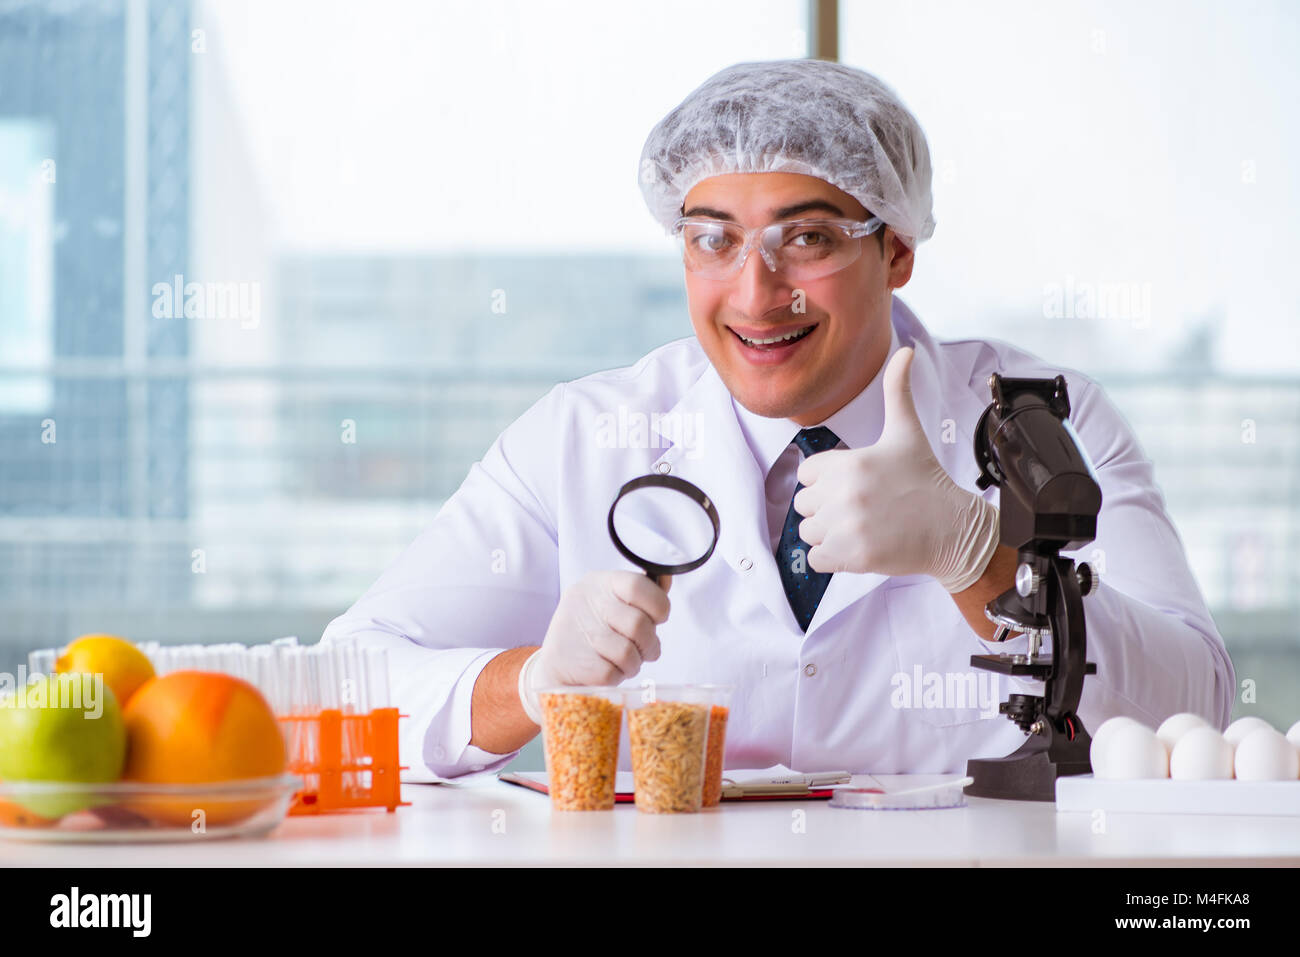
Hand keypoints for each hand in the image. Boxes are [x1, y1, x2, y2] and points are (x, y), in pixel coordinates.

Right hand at [518, 570, 671, 722]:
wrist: (557, 661)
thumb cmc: (594, 628)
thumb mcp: (613, 601)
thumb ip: (643, 593)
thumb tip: (666, 579)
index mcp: (600, 583)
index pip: (638, 586)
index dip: (658, 606)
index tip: (658, 618)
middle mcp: (587, 603)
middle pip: (639, 625)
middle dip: (650, 643)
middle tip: (645, 649)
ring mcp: (579, 632)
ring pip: (628, 654)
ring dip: (634, 663)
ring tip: (626, 661)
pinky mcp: (576, 662)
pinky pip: (613, 674)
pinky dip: (618, 676)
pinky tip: (608, 669)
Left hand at [792, 346, 999, 592]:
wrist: (953, 529)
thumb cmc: (926, 480)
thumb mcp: (907, 432)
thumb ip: (897, 390)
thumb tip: (906, 350)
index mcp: (849, 463)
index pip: (806, 474)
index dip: (826, 480)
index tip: (853, 484)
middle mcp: (844, 494)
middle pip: (804, 505)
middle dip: (826, 508)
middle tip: (860, 507)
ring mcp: (847, 528)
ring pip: (808, 533)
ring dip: (828, 534)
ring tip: (861, 526)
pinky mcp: (852, 557)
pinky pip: (815, 560)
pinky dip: (831, 558)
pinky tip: (857, 546)